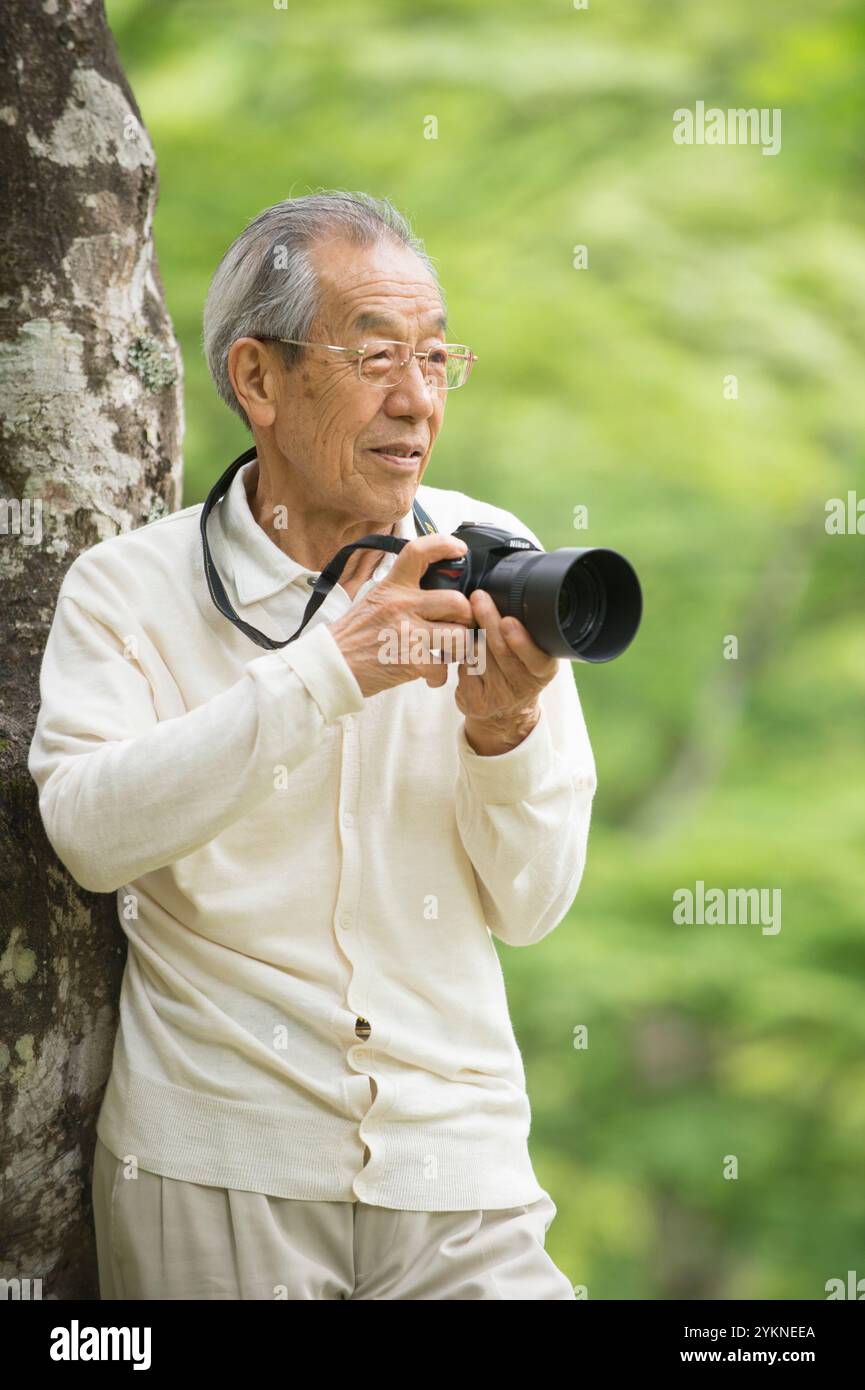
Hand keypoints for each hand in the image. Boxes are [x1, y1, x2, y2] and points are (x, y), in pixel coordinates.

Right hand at [329, 534, 473, 697]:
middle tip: (462, 624)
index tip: (460, 549)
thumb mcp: (374, 600)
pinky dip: (439, 675)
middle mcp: (402, 606)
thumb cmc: (353, 636)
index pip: (418, 552)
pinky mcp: (411, 661)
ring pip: (459, 635)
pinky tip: (430, 674)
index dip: (444, 545)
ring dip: (459, 647)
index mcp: (392, 587)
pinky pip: (443, 667)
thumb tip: (432, 586)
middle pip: (456, 601)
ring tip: (448, 652)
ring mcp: (408, 634)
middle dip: (467, 615)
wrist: (332, 666)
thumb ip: (402, 592)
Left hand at [456, 589, 557, 755]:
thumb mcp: (531, 654)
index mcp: (544, 670)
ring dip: (471, 634)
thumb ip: (523, 631)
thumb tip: (501, 596)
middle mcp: (523, 687)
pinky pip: (463, 670)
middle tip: (479, 598)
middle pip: (501, 652)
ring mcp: (498, 698)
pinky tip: (459, 645)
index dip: (522, 641)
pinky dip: (460, 654)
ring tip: (465, 614)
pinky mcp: (475, 703)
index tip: (509, 621)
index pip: (537, 659)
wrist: (504, 712)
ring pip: (479, 658)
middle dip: (489, 621)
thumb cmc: (515, 671)